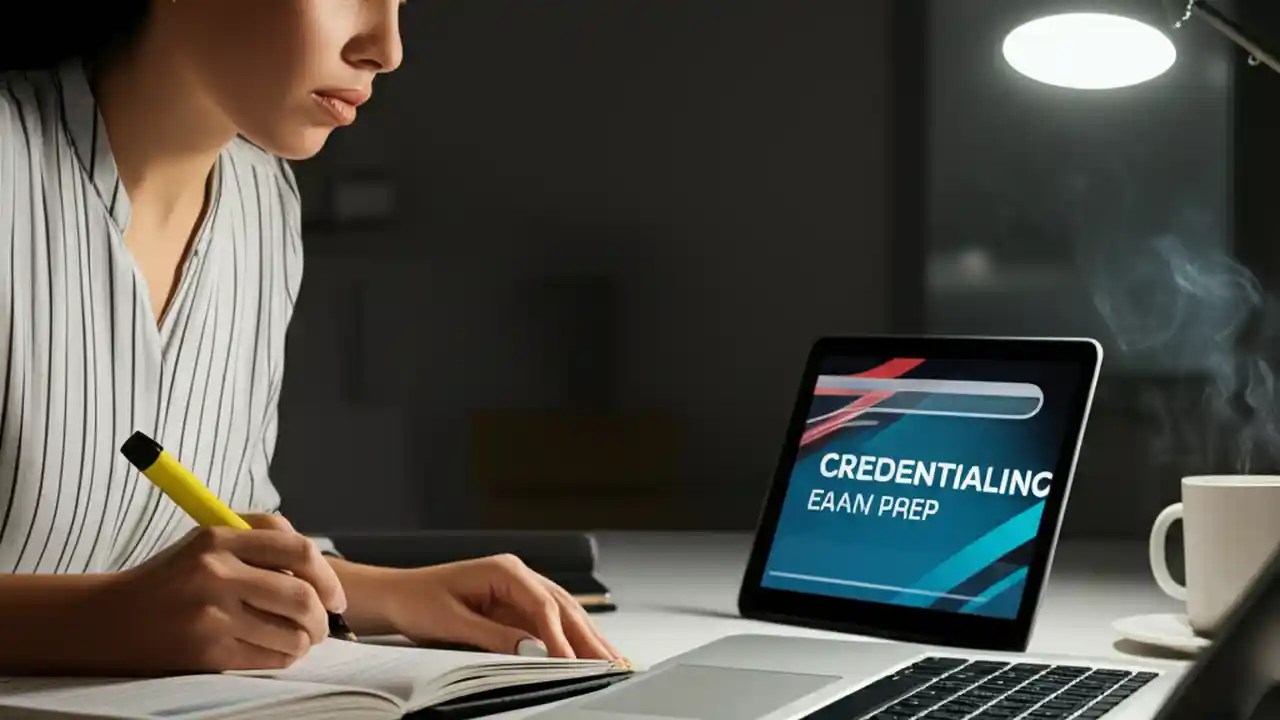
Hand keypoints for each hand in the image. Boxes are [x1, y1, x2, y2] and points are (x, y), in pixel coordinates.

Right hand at [98, 514, 346, 672]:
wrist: (112, 619)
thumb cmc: (173, 578)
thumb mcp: (209, 543)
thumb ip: (260, 542)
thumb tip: (319, 568)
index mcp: (220, 539)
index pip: (298, 550)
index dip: (327, 576)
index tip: (335, 597)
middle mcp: (217, 573)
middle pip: (302, 596)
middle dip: (323, 617)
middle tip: (323, 627)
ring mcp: (213, 614)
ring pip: (291, 634)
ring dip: (306, 641)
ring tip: (301, 640)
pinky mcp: (208, 651)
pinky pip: (270, 659)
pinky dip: (285, 658)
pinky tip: (277, 652)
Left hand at [381, 554, 620, 660]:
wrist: (397, 596)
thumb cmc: (418, 601)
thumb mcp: (452, 621)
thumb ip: (494, 635)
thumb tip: (532, 650)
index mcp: (504, 570)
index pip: (543, 604)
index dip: (561, 635)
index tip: (574, 661)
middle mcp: (518, 575)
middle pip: (563, 606)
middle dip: (589, 636)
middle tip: (612, 663)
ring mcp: (520, 590)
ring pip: (563, 614)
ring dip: (587, 638)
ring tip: (611, 661)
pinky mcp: (516, 606)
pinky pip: (549, 624)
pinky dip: (568, 640)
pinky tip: (586, 654)